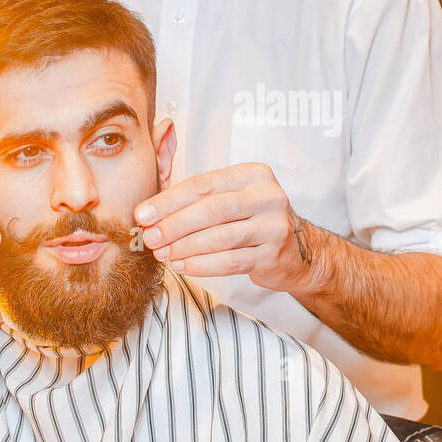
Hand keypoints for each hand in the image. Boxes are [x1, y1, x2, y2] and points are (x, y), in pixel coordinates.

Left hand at [135, 163, 314, 293]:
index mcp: (253, 174)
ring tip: (163, 255)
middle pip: (210, 209)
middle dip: (174, 225)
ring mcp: (274, 225)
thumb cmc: (253, 221)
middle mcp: (267, 195)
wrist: (299, 251)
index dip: (168, 201)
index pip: (203, 184)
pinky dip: (202, 265)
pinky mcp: (273, 254)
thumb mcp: (233, 198)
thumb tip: (149, 214)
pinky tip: (183, 267)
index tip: (142, 214)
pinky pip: (230, 261)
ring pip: (219, 237)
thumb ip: (197, 198)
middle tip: (150, 238)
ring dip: (185, 248)